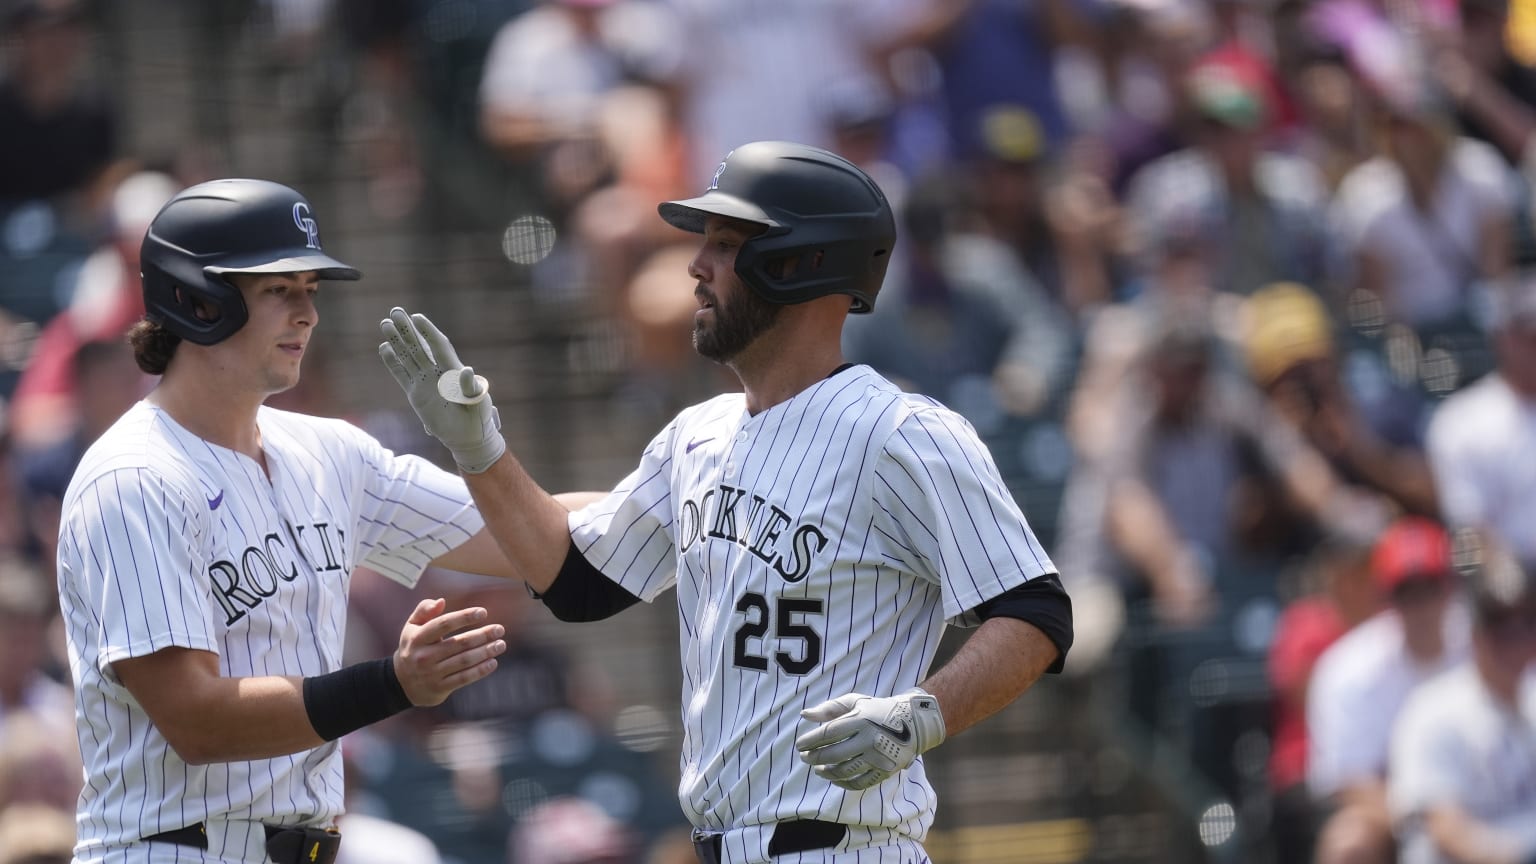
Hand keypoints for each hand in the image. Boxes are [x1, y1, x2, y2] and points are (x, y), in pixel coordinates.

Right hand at [379, 307, 506, 472]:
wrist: (467, 437)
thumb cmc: (478, 418)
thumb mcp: (478, 402)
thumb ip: (470, 387)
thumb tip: (467, 370)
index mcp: (453, 370)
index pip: (438, 346)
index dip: (428, 332)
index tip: (417, 318)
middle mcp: (437, 372)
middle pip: (420, 346)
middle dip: (408, 330)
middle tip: (395, 312)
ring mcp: (425, 382)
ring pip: (408, 357)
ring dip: (397, 341)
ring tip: (385, 323)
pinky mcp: (416, 394)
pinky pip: (402, 375)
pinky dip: (393, 363)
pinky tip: (384, 348)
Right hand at [393, 598, 506, 706]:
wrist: (402, 683)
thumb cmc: (413, 648)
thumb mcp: (412, 627)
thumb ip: (424, 610)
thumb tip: (441, 601)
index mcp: (418, 638)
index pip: (444, 624)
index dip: (464, 617)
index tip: (483, 612)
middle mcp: (424, 656)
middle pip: (459, 643)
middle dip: (482, 635)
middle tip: (500, 629)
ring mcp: (432, 673)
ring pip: (464, 661)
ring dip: (486, 652)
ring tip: (500, 644)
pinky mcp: (440, 688)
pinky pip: (464, 678)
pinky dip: (480, 670)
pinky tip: (493, 662)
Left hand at [794, 688, 945, 790]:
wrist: (913, 722)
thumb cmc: (877, 709)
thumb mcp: (855, 701)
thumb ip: (829, 708)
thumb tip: (804, 715)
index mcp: (860, 720)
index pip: (828, 733)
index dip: (810, 741)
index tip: (799, 746)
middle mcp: (868, 739)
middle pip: (834, 754)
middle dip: (815, 758)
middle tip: (805, 758)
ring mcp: (878, 757)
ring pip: (845, 771)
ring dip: (827, 773)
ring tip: (818, 770)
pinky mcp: (885, 770)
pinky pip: (860, 783)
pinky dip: (844, 783)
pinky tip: (834, 778)